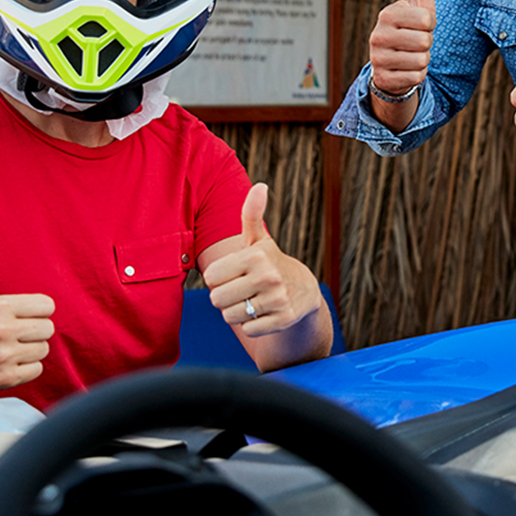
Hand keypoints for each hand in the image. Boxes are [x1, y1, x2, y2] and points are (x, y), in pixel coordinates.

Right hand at [0, 235, 53, 390]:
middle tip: (16, 333)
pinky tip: (9, 363)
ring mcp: (4, 355)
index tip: (23, 315)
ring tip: (11, 348)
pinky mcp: (5, 377)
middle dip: (35, 330)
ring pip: (44, 349)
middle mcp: (2, 330)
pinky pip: (37, 369)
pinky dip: (27, 368)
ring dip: (31, 350)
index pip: (46, 305)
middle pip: (48, 328)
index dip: (37, 311)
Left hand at [204, 184, 322, 337]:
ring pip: (231, 316)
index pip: (211, 277)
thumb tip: (259, 186)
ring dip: (237, 312)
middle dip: (225, 297)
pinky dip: (252, 325)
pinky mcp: (284, 320)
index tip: (234, 274)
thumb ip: (251, 214)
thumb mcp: (259, 240)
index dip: (219, 278)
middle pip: (217, 299)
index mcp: (255, 256)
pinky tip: (264, 313)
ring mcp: (277, 300)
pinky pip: (249, 329)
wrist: (304, 291)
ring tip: (252, 301)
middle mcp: (267, 277)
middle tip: (242, 290)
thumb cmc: (269, 263)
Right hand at [366, 0, 435, 96]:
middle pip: (425, 42)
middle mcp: (377, 35)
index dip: (430, 25)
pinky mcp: (383, 79)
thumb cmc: (412, 29)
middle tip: (415, 43)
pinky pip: (416, 78)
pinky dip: (417, 76)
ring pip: (422, 61)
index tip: (420, 26)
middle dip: (427, 44)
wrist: (394, 63)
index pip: (426, 20)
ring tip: (411, 55)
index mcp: (387, 14)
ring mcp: (377, 58)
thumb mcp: (419, 5)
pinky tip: (406, 70)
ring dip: (423, 61)